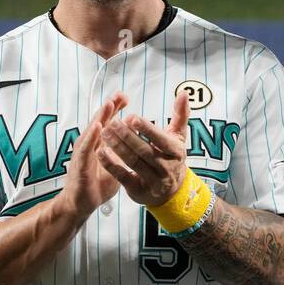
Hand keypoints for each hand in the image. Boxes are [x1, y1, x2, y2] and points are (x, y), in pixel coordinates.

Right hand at [61, 92, 125, 217]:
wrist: (80, 204)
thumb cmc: (96, 184)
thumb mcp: (114, 164)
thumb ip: (122, 151)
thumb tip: (136, 139)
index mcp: (98, 144)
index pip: (107, 122)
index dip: (115, 109)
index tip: (126, 97)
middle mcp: (89, 145)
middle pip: (99, 121)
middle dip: (109, 107)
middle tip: (119, 94)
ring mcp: (83, 154)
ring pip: (92, 131)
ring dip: (100, 117)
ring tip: (109, 104)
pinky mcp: (79, 165)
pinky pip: (85, 149)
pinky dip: (91, 137)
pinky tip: (98, 127)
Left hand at [98, 90, 190, 206]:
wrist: (170, 192)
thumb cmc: (171, 157)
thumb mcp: (178, 137)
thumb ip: (180, 115)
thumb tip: (184, 93)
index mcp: (176, 152)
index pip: (161, 139)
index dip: (147, 129)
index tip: (131, 117)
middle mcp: (166, 168)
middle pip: (144, 151)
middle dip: (127, 136)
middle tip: (112, 122)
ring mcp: (153, 181)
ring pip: (133, 162)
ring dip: (117, 147)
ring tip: (105, 133)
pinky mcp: (138, 191)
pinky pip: (123, 176)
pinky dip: (111, 164)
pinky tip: (100, 152)